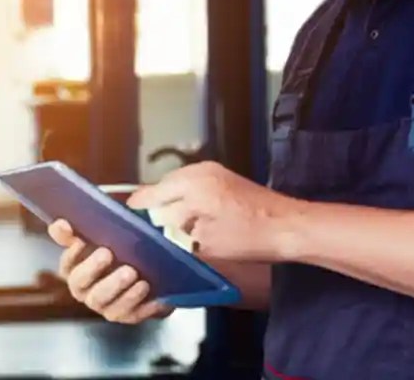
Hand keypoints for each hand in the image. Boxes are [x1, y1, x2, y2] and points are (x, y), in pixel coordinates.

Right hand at [47, 219, 173, 323]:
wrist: (153, 267)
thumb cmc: (121, 248)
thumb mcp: (101, 234)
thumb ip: (78, 231)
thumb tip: (60, 224)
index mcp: (76, 271)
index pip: (67, 265)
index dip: (73, 254)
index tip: (82, 241)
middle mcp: (88, 292)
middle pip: (82, 286)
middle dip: (93, 269)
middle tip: (108, 253)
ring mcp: (108, 307)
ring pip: (108, 305)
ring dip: (122, 291)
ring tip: (137, 276)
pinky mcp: (130, 315)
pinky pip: (135, 314)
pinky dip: (145, 305)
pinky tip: (153, 293)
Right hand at [127, 161, 301, 262]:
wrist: (289, 227)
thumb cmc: (251, 237)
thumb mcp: (205, 242)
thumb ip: (175, 230)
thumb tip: (155, 227)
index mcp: (192, 186)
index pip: (149, 195)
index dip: (136, 211)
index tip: (124, 225)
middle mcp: (199, 172)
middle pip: (161, 188)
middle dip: (152, 208)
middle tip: (143, 231)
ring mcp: (212, 171)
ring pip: (176, 186)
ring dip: (169, 204)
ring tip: (165, 228)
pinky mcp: (222, 176)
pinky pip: (192, 184)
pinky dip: (185, 199)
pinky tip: (187, 220)